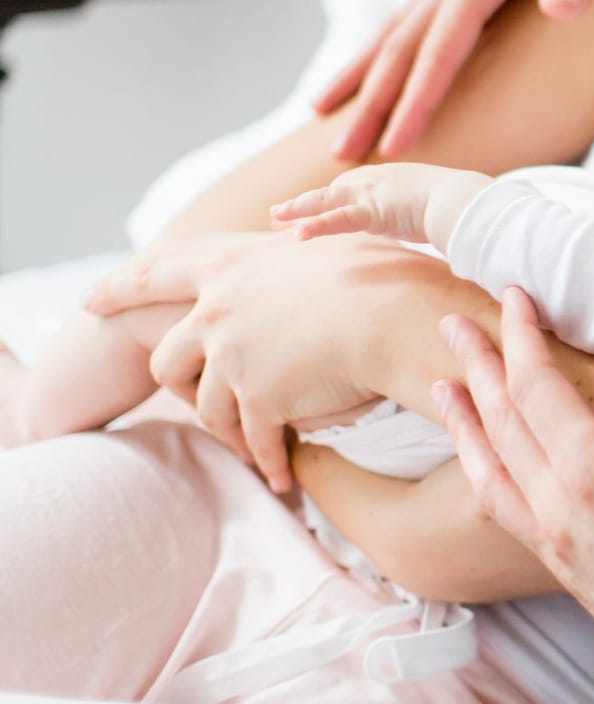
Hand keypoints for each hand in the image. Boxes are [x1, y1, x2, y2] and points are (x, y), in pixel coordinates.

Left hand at [86, 232, 398, 492]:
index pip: (156, 275)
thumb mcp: (325, 241)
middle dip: (176, 386)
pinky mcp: (260, 397)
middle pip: (169, 357)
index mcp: (230, 266)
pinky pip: (255, 439)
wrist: (394, 315)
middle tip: (183, 402)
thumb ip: (296, 242)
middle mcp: (218, 311)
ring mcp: (234, 357)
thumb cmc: (380, 272)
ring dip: (229, 432)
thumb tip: (298, 226)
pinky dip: (267, 460)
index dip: (120, 288)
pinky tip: (280, 477)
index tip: (89, 302)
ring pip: (208, 407)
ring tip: (251, 449)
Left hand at [270, 163, 490, 250]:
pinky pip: (338, 220)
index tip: (311, 211)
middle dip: (305, 204)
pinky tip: (297, 235)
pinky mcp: (374, 210)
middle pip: (332, 192)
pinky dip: (316, 226)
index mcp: (391, 178)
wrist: (469, 201)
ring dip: (298, 210)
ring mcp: (372, 192)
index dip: (329, 201)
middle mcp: (377, 180)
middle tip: (280, 215)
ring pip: (325, 202)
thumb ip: (431, 216)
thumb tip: (442, 231)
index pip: (352, 189)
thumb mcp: (442, 207)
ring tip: (275, 220)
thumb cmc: (465, 206)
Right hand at [316, 0, 593, 160]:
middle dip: (370, 102)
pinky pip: (417, 22)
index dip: (419, 99)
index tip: (397, 146)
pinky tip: (372, 74)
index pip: (442, 47)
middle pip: (401, 44)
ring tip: (323, 116)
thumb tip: (564, 8)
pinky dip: (386, 52)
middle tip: (338, 156)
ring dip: (362, 77)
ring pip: (396, 31)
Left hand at [435, 289, 593, 703]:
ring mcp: (558, 547)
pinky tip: (491, 473)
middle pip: (500, 424)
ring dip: (466, 424)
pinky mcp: (569, 575)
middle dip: (477, 367)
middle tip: (453, 325)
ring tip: (445, 392)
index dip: (521, 337)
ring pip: (491, 473)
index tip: (512, 296)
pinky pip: (506, 512)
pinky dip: (485, 475)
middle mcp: (559, 509)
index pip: (538, 388)